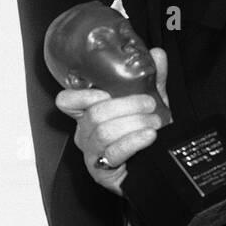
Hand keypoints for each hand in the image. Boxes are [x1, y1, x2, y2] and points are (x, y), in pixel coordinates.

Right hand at [55, 47, 168, 195]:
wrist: (158, 167)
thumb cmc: (146, 135)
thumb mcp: (151, 104)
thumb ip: (153, 80)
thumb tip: (156, 53)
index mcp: (89, 114)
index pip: (67, 102)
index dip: (80, 96)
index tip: (104, 94)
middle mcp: (84, 134)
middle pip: (94, 114)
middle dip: (126, 106)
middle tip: (149, 105)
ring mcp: (92, 154)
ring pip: (104, 132)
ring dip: (134, 124)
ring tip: (155, 122)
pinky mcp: (102, 172)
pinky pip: (114, 153)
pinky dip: (134, 141)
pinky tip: (149, 136)